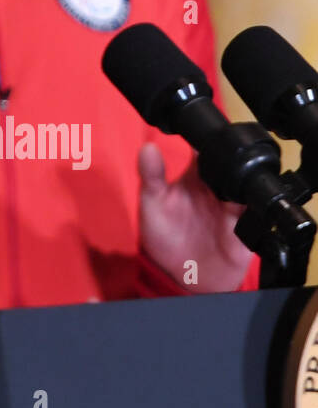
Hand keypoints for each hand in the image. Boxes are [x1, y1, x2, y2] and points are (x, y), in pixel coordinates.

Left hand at [137, 143, 252, 292]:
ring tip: (229, 188)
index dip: (210, 138)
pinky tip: (243, 206)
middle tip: (224, 159)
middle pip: (233, 163)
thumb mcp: (152, 203)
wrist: (181, 276)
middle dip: (232, 159)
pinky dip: (255, 207)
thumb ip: (151, 176)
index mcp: (197, 175)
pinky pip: (259, 212)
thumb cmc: (164, 235)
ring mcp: (234, 206)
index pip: (209, 148)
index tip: (207, 131)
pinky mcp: (246, 226)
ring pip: (248, 184)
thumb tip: (147, 147)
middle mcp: (218, 187)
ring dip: (244, 182)